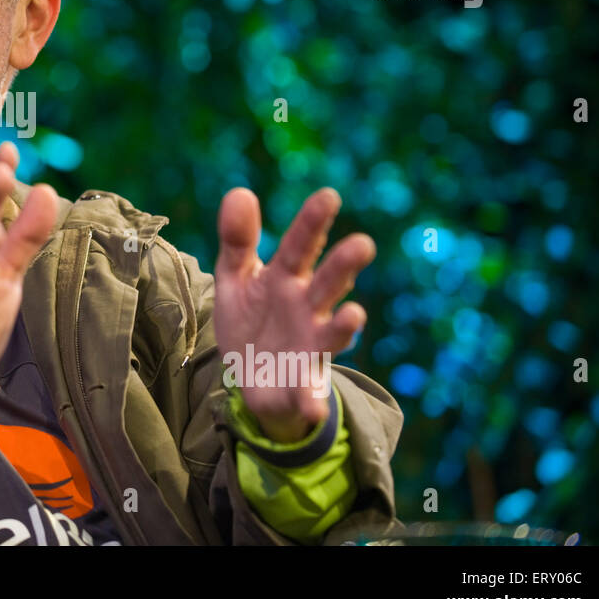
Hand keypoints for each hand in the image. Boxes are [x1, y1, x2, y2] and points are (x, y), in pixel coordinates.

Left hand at [213, 187, 375, 442]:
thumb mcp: (235, 277)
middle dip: (344, 266)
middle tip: (363, 244)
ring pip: (332, 332)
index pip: (299, 245)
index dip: (313, 223)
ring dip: (345, 325)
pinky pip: (309, 393)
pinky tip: (312, 406)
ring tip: (353, 316)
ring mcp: (309, 345)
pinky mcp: (302, 383)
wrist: (252, 376)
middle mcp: (307, 307)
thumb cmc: (250, 317)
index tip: (329, 196)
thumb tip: (239, 192)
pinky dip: (312, 400)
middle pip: (328, 283)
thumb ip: (238, 239)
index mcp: (286, 278)